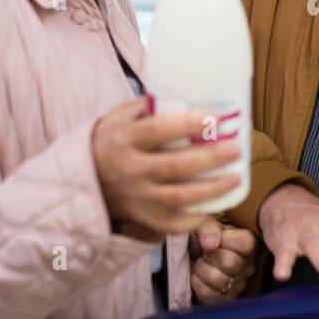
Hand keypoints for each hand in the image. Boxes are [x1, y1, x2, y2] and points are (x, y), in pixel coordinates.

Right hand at [92, 100, 242, 236]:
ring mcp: (137, 197)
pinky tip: (213, 207)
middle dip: (209, 158)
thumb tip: (187, 94)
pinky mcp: (142, 217)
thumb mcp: (118, 118)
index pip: (157, 130)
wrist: (82, 180)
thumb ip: (147, 107)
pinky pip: (171, 224)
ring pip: (178, 198)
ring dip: (211, 190)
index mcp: (123, 139)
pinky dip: (194, 220)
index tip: (215, 117)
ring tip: (236, 178)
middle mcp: (130, 170)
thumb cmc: (110, 142)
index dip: (187, 124)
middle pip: (174, 166)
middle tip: (236, 149)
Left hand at [189, 218, 256, 304]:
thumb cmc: (205, 238)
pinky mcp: (225, 299)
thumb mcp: (206, 225)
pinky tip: (197, 275)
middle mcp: (248, 266)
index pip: (244, 242)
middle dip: (208, 255)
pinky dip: (197, 283)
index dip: (223, 239)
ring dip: (201, 269)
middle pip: (229, 262)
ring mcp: (238, 285)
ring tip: (200, 263)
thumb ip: (208, 227)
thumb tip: (210, 244)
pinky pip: (208, 294)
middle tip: (203, 252)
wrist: (195, 257)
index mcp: (248, 244)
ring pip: (217, 279)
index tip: (213, 239)